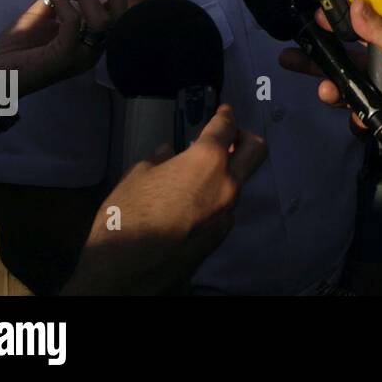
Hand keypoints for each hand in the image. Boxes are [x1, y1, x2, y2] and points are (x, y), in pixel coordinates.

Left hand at [0, 0, 134, 98]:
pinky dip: (63, 1)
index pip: (116, 12)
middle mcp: (93, 49)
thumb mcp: (39, 18)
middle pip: (120, 16)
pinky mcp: (65, 57)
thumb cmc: (16, 52)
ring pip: (102, 20)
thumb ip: (56, 0)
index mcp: (91, 40)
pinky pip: (72, 22)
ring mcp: (81, 55)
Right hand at [64, 105, 265, 294]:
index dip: (225, 115)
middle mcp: (227, 184)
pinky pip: (227, 206)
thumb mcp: (136, 176)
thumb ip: (160, 160)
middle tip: (229, 136)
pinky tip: (195, 201)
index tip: (224, 110)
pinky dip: (217, 196)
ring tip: (202, 172)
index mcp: (206, 162)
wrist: (126, 271)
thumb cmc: (127, 215)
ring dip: (229, 171)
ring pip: (240, 180)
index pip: (226, 128)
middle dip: (245, 137)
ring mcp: (228, 212)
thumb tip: (170, 152)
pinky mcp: (222, 235)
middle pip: (256, 150)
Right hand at [280, 0, 381, 168]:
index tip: (314, 20)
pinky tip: (360, 118)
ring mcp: (381, 94)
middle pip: (342, 63)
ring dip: (331, 90)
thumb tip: (355, 3)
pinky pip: (358, 117)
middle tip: (287, 58)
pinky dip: (355, 118)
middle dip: (315, 61)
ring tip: (326, 91)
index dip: (334, 27)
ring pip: (345, 90)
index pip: (357, 32)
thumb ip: (381, 30)